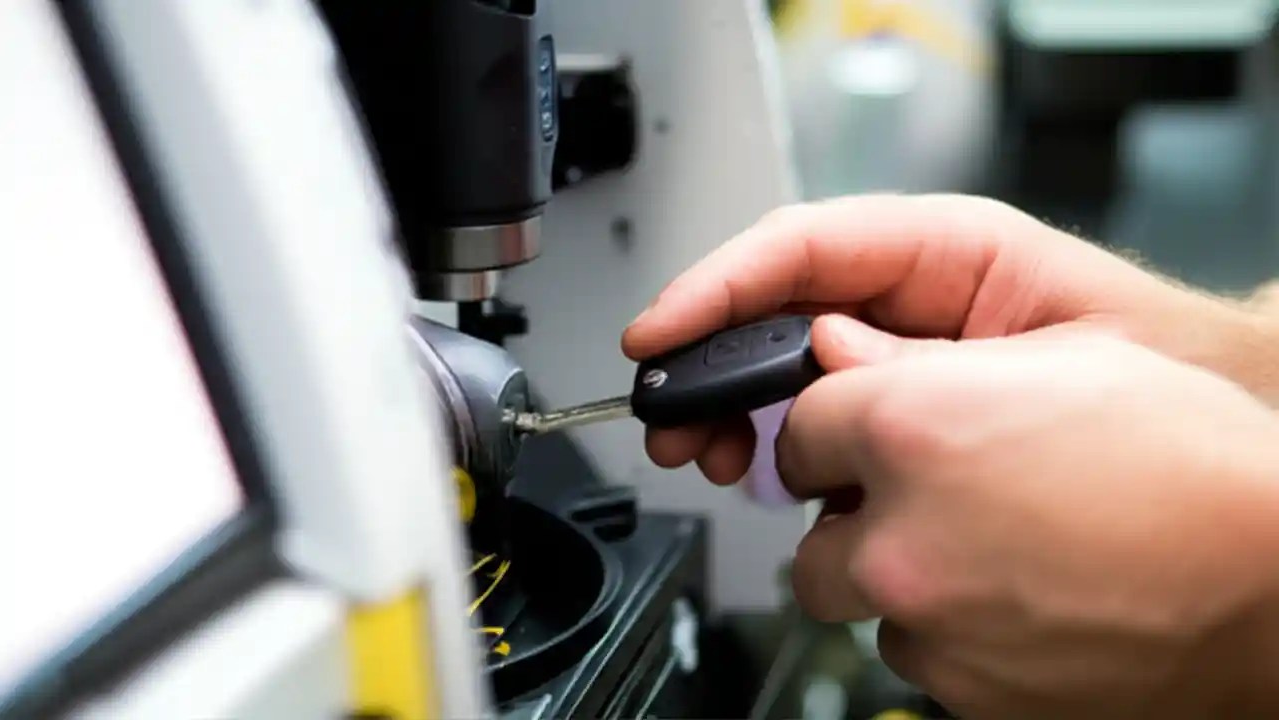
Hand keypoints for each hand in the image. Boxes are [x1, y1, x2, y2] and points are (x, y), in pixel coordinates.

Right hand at [621, 194, 1278, 484]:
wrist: (1225, 435)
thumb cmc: (1168, 369)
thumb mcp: (1056, 350)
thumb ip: (932, 354)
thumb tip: (824, 362)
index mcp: (948, 253)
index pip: (804, 248)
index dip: (716, 287)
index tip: (661, 332)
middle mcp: (910, 302)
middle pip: (772, 312)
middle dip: (709, 363)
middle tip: (674, 419)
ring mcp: (899, 360)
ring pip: (781, 374)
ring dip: (732, 414)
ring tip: (710, 455)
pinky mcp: (901, 417)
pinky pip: (819, 427)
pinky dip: (781, 454)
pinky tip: (771, 477)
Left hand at [782, 329, 1278, 718]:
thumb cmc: (1196, 464)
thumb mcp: (1066, 360)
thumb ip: (922, 355)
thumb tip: (839, 348)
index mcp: (911, 431)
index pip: (801, 428)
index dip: (834, 425)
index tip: (854, 432)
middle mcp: (900, 539)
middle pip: (811, 533)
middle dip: (854, 514)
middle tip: (923, 498)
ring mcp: (932, 628)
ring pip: (865, 602)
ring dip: (903, 577)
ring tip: (992, 550)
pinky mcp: (966, 695)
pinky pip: (924, 656)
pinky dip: (953, 632)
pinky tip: (1022, 600)